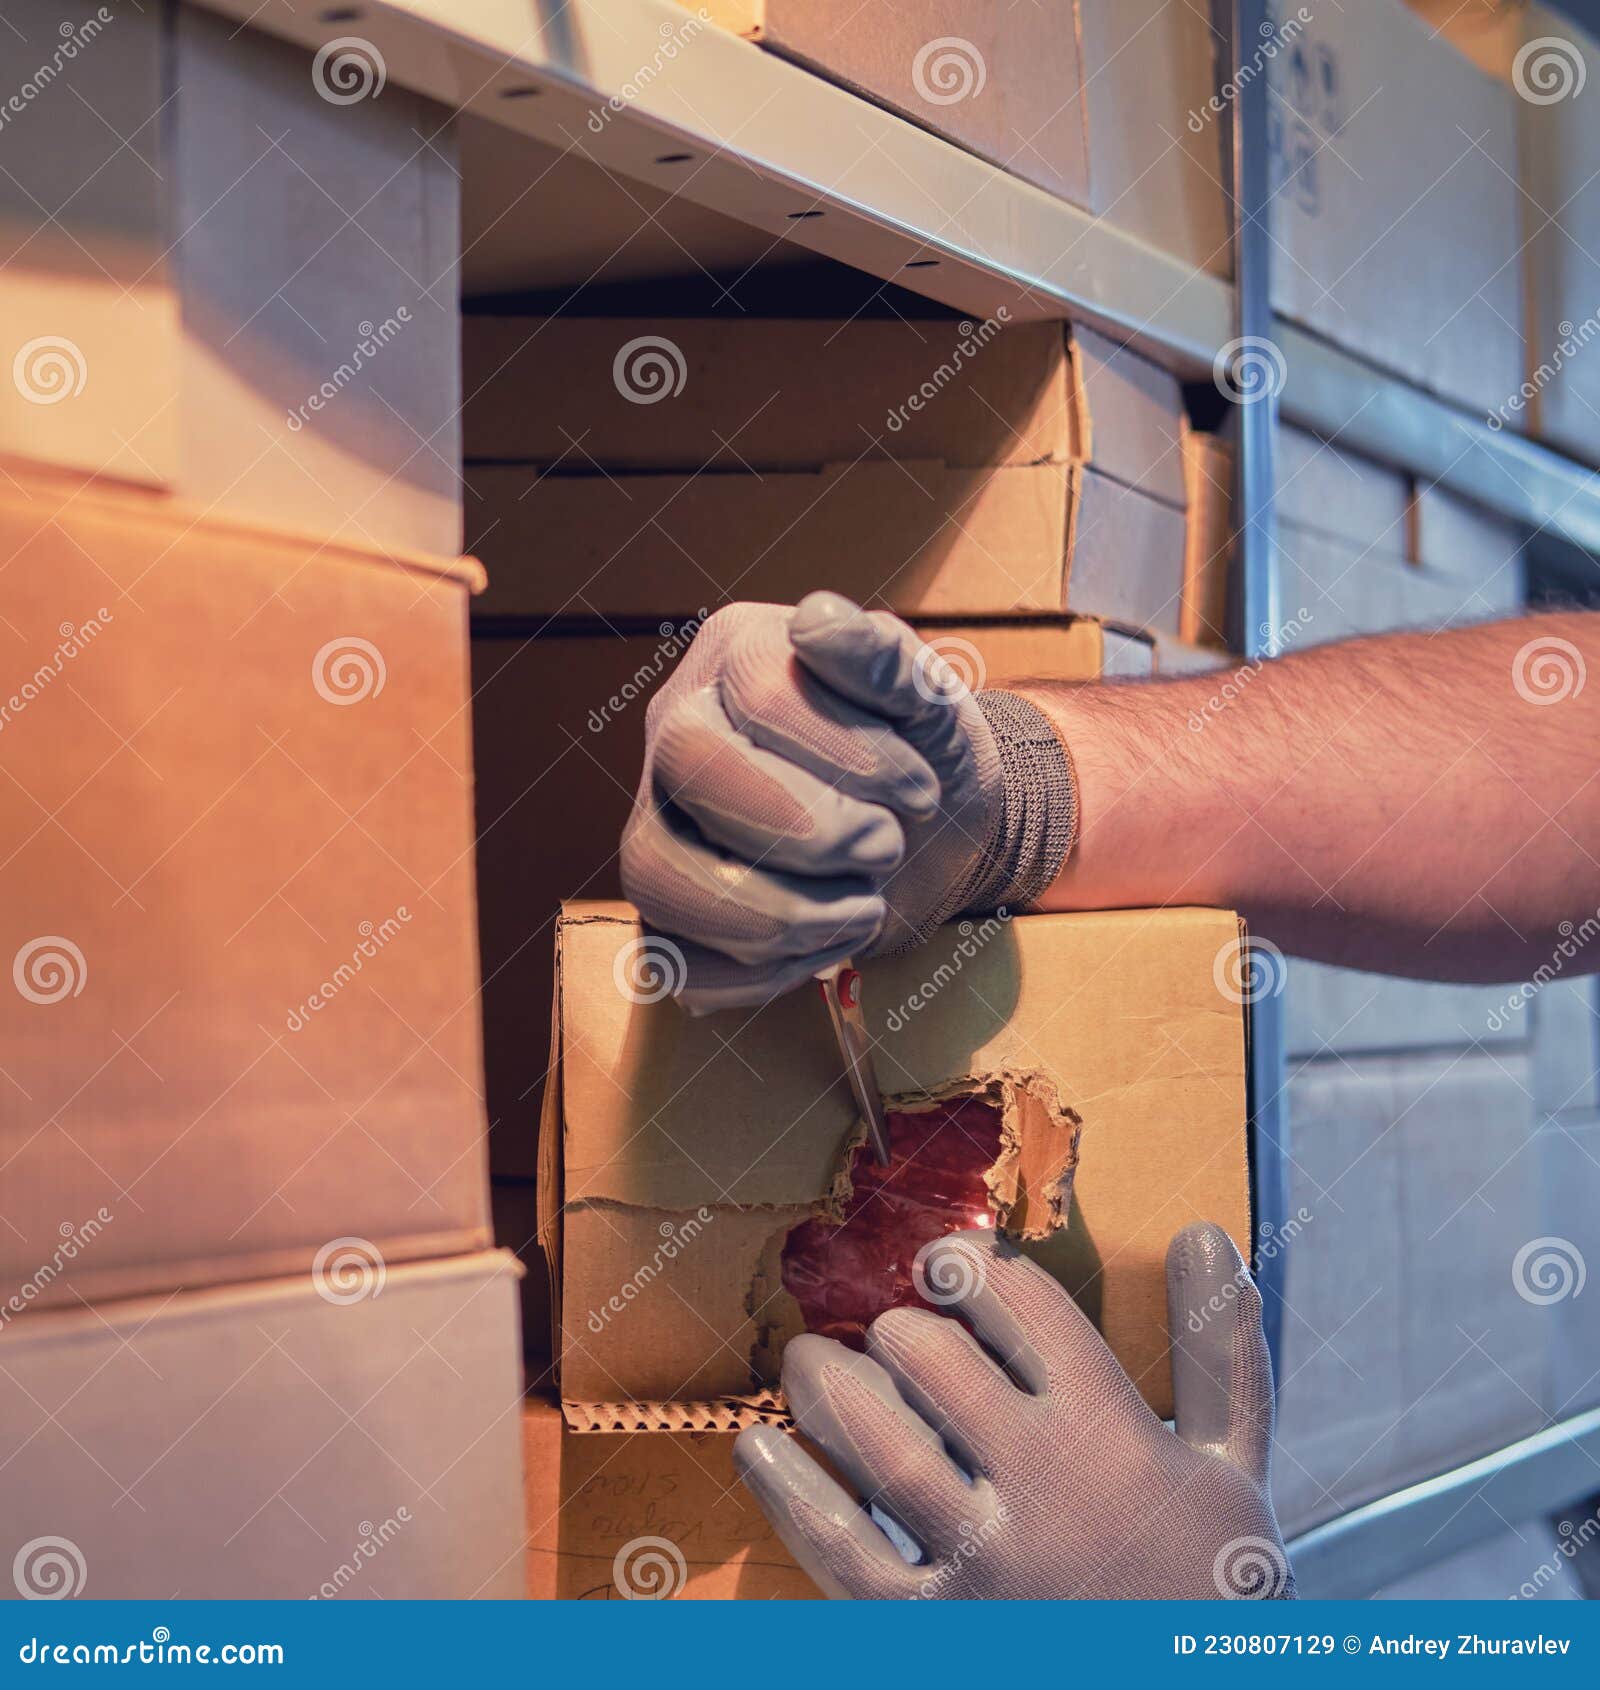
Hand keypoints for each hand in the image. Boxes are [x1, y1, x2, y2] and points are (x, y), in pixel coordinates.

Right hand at [620, 593, 1075, 1011]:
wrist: (934, 837)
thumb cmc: (923, 752)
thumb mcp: (930, 699)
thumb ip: (885, 658)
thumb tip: (818, 623)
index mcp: (738, 655)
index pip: (760, 690)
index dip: (846, 750)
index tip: (919, 789)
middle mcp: (679, 729)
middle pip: (689, 765)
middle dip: (806, 828)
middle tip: (885, 848)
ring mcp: (660, 822)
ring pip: (656, 872)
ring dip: (780, 912)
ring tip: (861, 908)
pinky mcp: (668, 911)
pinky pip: (671, 958)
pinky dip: (761, 972)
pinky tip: (823, 942)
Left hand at [734, 1222, 1293, 1599]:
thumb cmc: (1211, 1589)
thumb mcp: (1234, 1467)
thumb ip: (1218, 1347)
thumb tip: (1202, 1229)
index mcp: (1114, 1434)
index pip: (1022, 1305)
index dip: (969, 1265)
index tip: (946, 1263)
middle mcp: (1045, 1488)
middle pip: (933, 1361)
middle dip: (899, 1329)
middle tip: (889, 1330)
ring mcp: (984, 1562)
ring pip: (877, 1440)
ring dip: (827, 1384)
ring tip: (808, 1361)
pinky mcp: (933, 1631)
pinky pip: (842, 1548)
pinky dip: (789, 1491)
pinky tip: (760, 1447)